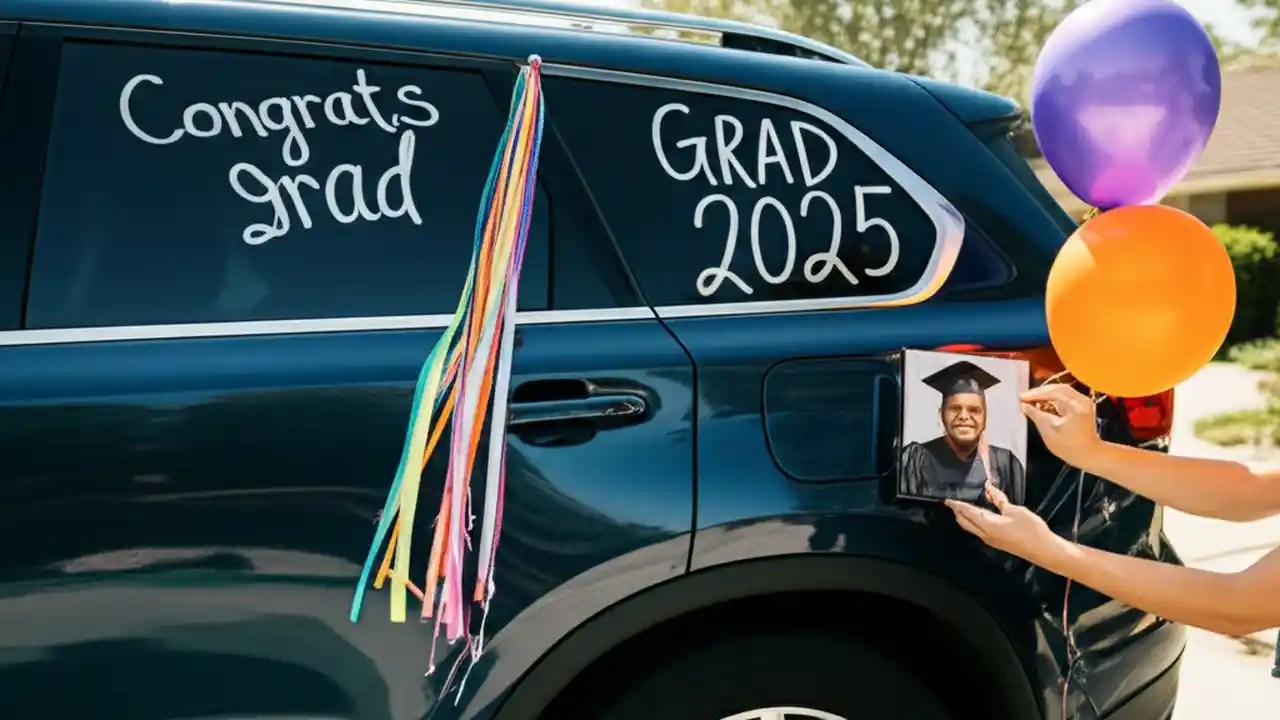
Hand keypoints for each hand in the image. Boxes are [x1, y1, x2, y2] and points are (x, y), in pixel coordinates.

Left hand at [946, 483, 1063, 566]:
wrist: (1044, 550)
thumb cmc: (1030, 529)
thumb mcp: (1015, 510)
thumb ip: (999, 500)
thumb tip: (989, 489)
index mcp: (987, 525)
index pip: (966, 512)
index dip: (957, 505)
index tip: (947, 499)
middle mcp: (984, 534)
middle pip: (965, 522)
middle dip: (958, 512)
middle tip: (953, 501)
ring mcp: (990, 540)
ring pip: (971, 527)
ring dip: (966, 517)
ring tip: (963, 506)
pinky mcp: (997, 542)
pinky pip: (979, 530)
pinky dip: (975, 521)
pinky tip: (979, 515)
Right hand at [1020, 384, 1103, 467]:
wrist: (1089, 455)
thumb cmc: (1069, 447)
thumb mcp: (1048, 431)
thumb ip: (1036, 415)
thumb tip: (1024, 405)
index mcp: (1075, 406)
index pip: (1052, 393)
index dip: (1035, 394)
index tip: (1021, 398)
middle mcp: (1082, 400)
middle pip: (1058, 388)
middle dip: (1040, 392)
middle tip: (1025, 397)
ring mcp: (1084, 402)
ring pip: (1062, 390)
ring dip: (1046, 393)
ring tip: (1031, 399)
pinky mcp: (1082, 405)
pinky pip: (1066, 396)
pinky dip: (1053, 397)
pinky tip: (1043, 402)